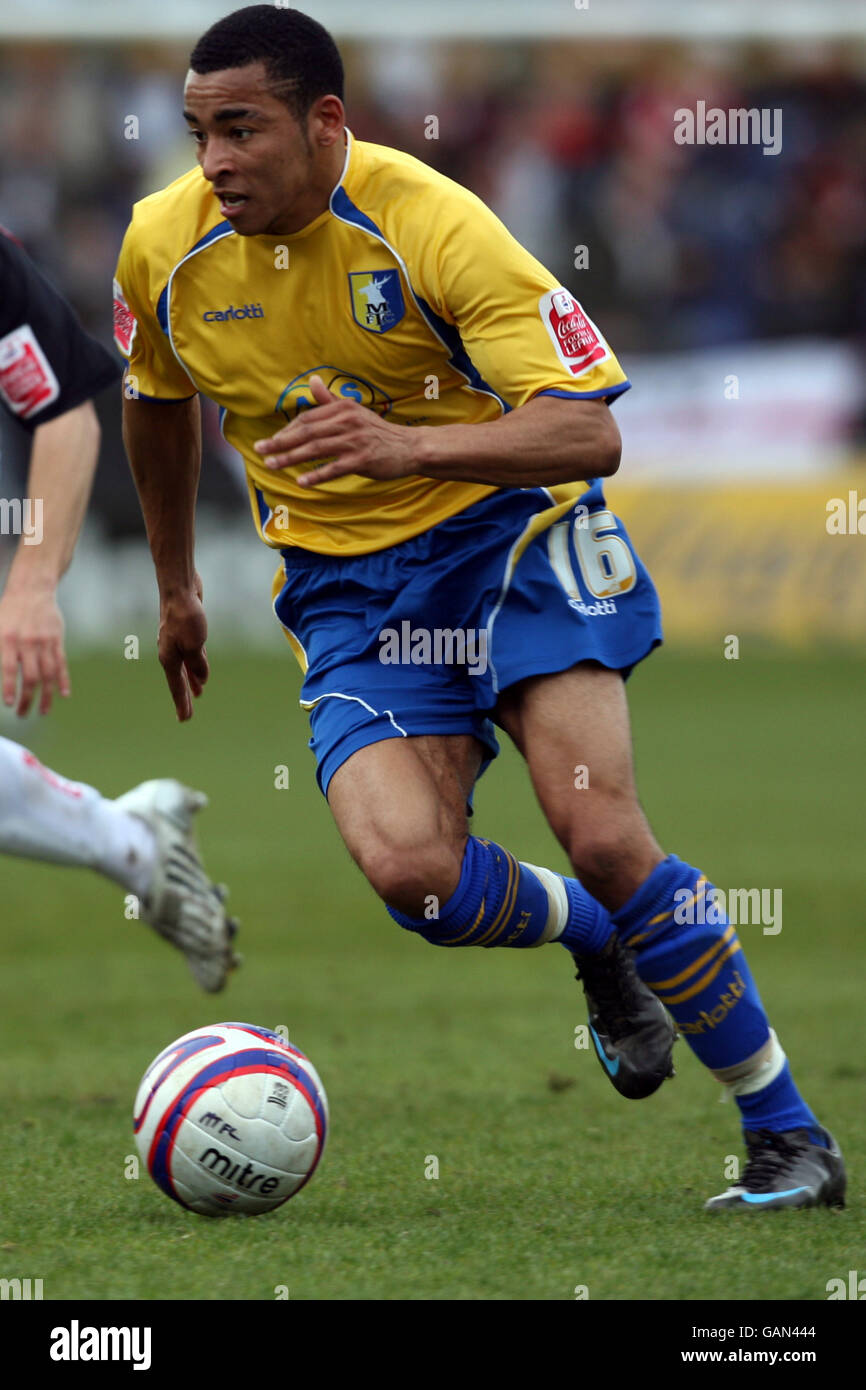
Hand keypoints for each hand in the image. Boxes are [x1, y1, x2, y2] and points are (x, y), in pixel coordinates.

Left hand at [0, 585, 69, 715]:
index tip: (9, 704)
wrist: (32, 590)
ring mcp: (44, 642)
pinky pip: (61, 664)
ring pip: (47, 674)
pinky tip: (63, 694)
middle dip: (26, 699)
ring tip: (42, 712)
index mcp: (8, 639)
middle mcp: (27, 642)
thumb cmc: (8, 612)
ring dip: (46, 696)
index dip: (10, 688)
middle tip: (22, 714)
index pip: (10, 669)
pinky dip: (63, 680)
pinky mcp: (57, 641)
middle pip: (30, 677)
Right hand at [158, 572, 208, 721]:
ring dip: (191, 681)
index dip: (182, 704)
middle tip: (187, 715)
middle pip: (179, 680)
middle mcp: (170, 653)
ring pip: (186, 668)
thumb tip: (202, 679)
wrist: (179, 588)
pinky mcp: (186, 633)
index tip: (184, 719)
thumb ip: (198, 663)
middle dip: (184, 697)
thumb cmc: (185, 615)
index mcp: (169, 658)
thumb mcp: (195, 644)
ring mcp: (177, 643)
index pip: (176, 687)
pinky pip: (191, 655)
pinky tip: (200, 671)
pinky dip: (195, 666)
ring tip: (198, 694)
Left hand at [253, 374, 423, 486]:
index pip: (307, 419)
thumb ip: (330, 400)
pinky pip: (334, 468)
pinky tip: (301, 481)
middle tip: (259, 450)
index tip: (271, 441)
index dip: (286, 431)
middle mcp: (347, 421)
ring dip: (291, 458)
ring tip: (272, 465)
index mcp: (342, 407)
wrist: (409, 447)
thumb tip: (311, 380)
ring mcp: (355, 440)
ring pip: (315, 449)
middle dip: (280, 442)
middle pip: (306, 432)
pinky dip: (316, 474)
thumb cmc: (377, 432)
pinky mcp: (362, 459)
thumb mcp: (354, 412)